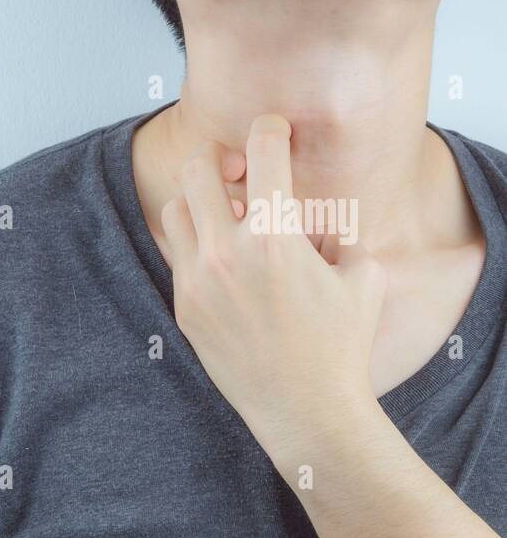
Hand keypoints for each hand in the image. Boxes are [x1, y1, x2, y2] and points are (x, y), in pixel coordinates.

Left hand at [161, 114, 388, 466]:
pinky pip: (179, 255)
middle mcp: (226, 253)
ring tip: (230, 219)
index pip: (262, 149)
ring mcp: (196, 282)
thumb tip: (310, 215)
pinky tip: (226, 260)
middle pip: (198, 169)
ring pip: (176, 210)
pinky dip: (198, 245)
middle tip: (240, 173)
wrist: (304, 409)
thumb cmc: (341, 342)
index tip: (275, 132)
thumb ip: (335, 230)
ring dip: (200, 202)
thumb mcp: (362, 275)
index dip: (271, 128)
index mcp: (275, 236)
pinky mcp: (183, 307)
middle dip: (220, 160)